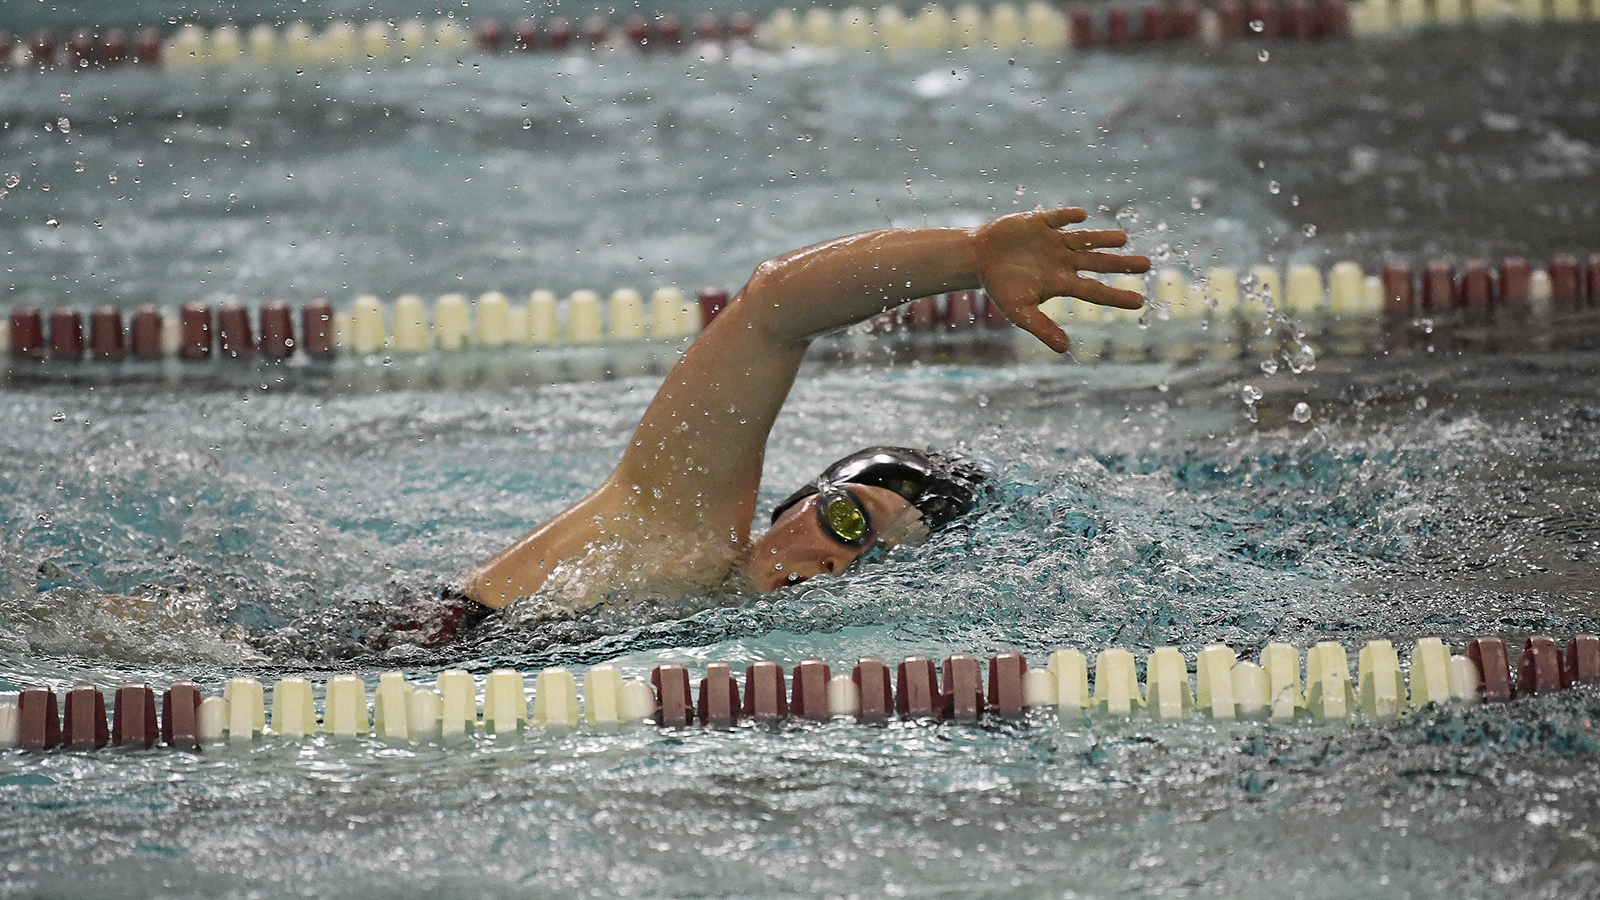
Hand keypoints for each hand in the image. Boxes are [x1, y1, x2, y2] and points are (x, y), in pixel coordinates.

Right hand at [972, 206, 1150, 352]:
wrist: (980, 258)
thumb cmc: (1000, 287)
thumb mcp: (1020, 312)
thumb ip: (1042, 328)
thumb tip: (1063, 349)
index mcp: (1061, 282)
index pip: (1094, 290)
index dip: (1116, 296)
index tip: (1140, 302)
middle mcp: (1063, 261)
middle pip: (1098, 262)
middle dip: (1121, 263)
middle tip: (1148, 265)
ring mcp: (1054, 241)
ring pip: (1084, 238)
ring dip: (1102, 238)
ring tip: (1123, 239)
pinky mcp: (1040, 222)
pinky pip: (1057, 218)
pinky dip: (1068, 217)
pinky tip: (1081, 217)